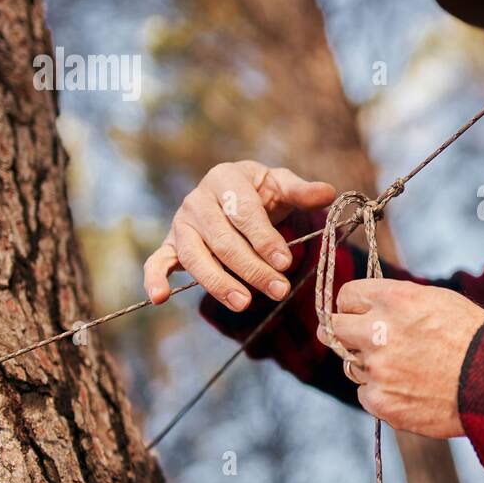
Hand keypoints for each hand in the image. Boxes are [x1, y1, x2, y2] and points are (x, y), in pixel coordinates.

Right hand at [143, 160, 335, 310]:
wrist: (233, 193)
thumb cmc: (260, 191)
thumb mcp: (281, 185)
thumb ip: (302, 191)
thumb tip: (328, 193)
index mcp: (225, 178)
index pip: (244, 213)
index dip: (264, 239)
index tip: (285, 262)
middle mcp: (197, 199)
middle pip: (223, 240)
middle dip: (252, 268)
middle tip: (278, 290)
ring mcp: (181, 222)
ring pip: (195, 255)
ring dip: (218, 282)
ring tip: (244, 303)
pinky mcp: (171, 243)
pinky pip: (157, 261)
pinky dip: (155, 278)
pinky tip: (160, 298)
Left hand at [317, 279, 483, 438]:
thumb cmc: (472, 337)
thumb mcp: (436, 300)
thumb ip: (397, 301)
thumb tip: (370, 306)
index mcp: (393, 299)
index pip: (346, 295)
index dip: (353, 305)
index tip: (359, 313)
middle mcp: (377, 331)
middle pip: (333, 328)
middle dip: (344, 333)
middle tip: (361, 341)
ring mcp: (377, 368)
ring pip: (353, 364)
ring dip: (372, 366)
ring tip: (408, 370)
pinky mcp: (381, 401)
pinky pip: (365, 394)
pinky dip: (382, 393)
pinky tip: (410, 391)